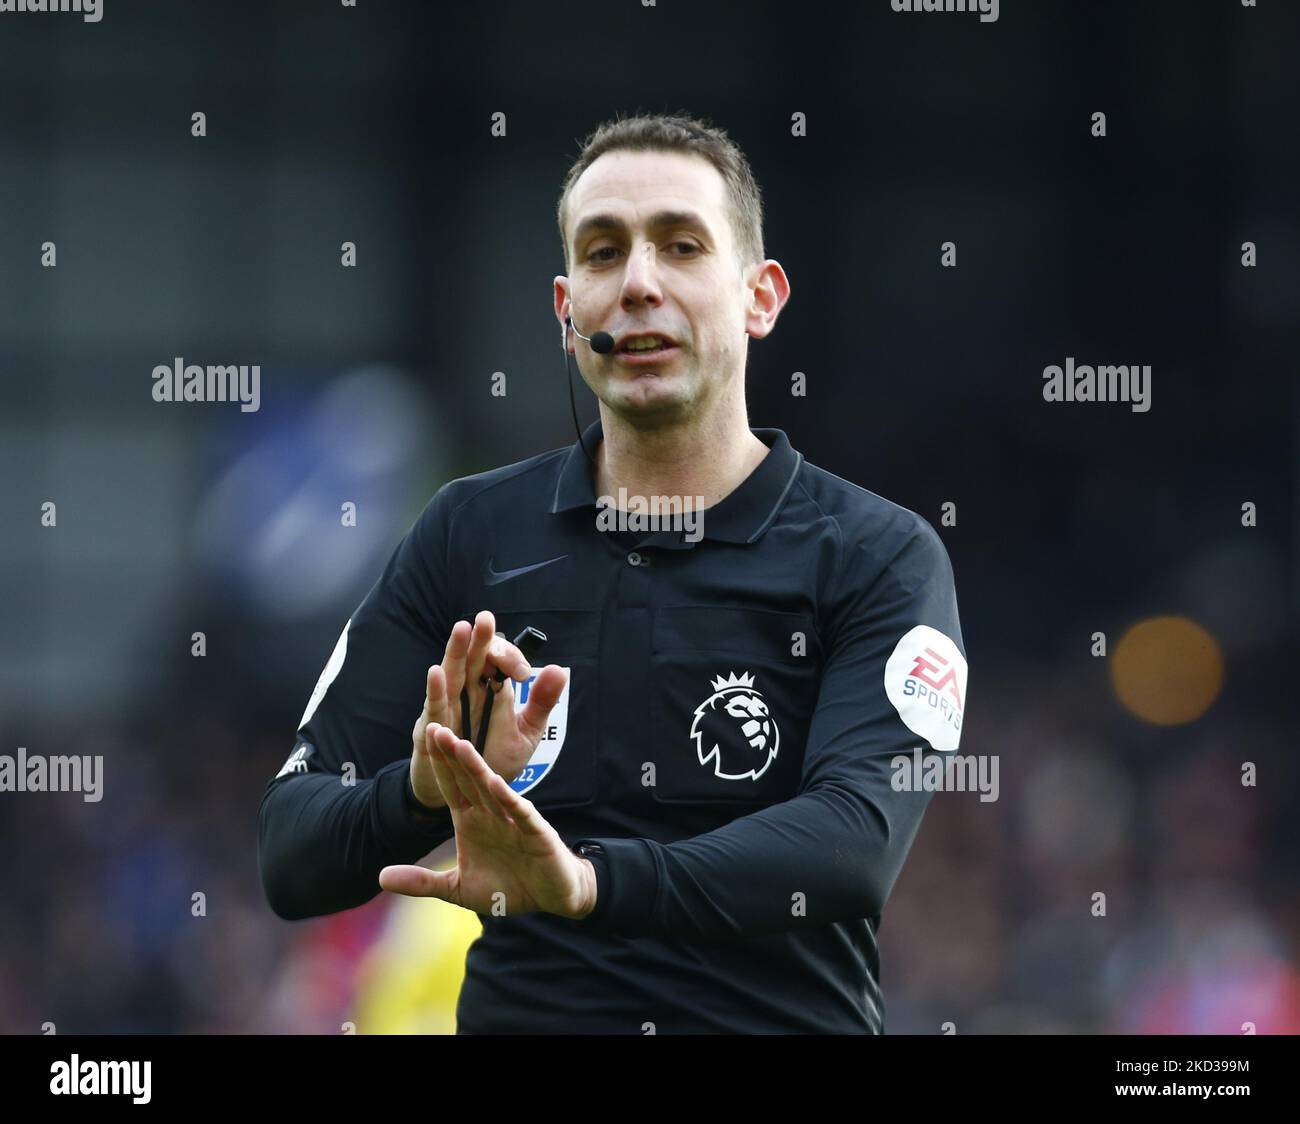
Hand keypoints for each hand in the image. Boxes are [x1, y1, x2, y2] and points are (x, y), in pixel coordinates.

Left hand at [382, 722, 597, 919]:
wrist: (550, 898)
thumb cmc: (506, 888)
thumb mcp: (457, 888)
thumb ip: (422, 881)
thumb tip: (381, 877)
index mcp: (471, 821)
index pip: (451, 786)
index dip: (438, 763)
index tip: (425, 735)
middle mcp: (491, 815)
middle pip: (469, 780)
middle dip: (452, 756)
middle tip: (436, 728)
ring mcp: (514, 821)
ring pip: (493, 790)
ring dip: (478, 769)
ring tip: (461, 746)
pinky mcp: (537, 833)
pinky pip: (521, 813)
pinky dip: (510, 800)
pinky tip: (497, 784)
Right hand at [409, 610, 568, 811]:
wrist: (472, 795)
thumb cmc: (495, 760)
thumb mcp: (526, 733)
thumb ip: (541, 703)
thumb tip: (559, 669)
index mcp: (493, 690)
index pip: (500, 662)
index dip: (510, 659)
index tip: (521, 673)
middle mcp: (470, 693)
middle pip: (474, 659)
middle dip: (480, 639)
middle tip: (485, 618)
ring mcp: (450, 708)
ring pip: (452, 675)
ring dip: (455, 652)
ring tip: (461, 628)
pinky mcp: (433, 729)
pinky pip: (435, 708)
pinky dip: (435, 690)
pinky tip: (436, 671)